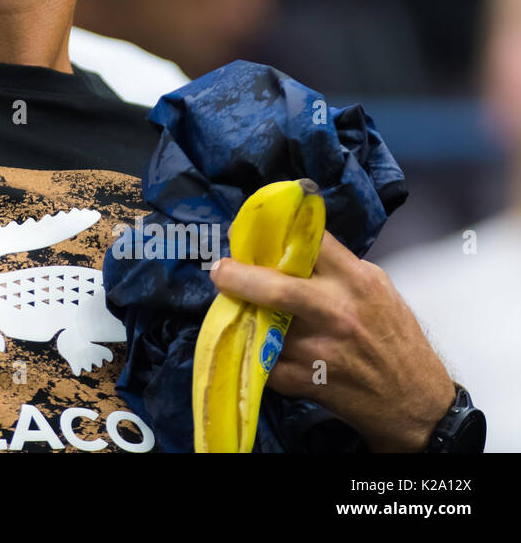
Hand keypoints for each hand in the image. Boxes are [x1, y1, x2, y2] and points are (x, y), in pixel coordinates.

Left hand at [209, 231, 455, 451]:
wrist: (413, 402)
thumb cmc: (395, 339)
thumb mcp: (379, 289)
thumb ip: (338, 267)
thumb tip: (292, 247)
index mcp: (357, 282)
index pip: (309, 243)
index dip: (274, 233)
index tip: (250, 232)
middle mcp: (336, 313)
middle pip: (275, 285)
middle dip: (238, 275)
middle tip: (220, 270)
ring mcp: (317, 350)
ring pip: (261, 323)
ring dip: (242, 312)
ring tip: (234, 305)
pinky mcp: (303, 380)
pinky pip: (262, 359)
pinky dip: (253, 349)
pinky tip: (253, 341)